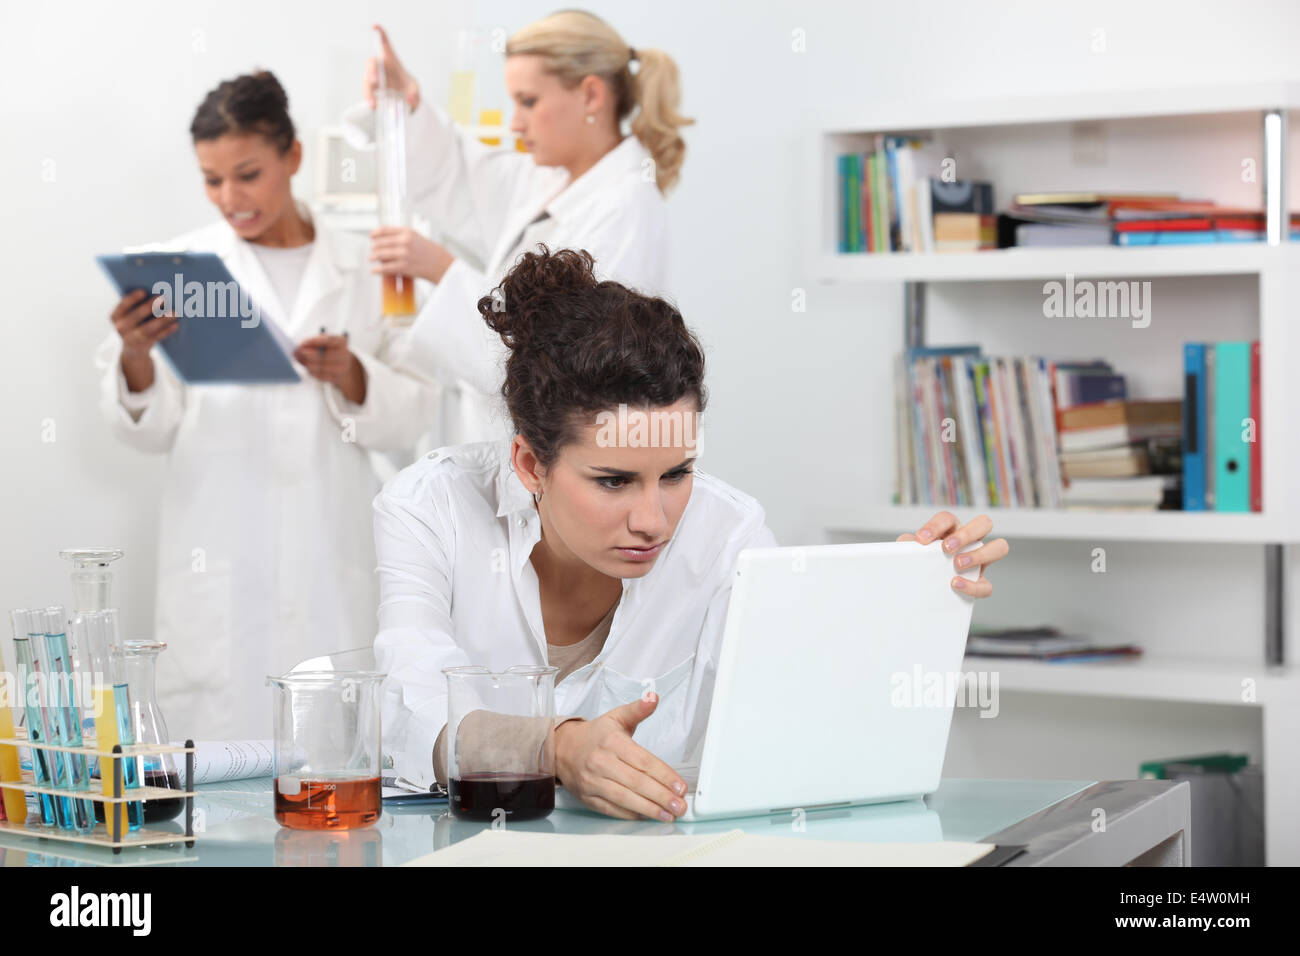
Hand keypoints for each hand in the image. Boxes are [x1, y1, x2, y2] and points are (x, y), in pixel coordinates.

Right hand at [110, 289, 177, 391]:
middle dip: (149, 307)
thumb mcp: (130, 315)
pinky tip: (176, 324)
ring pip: (147, 329)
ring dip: (162, 320)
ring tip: (174, 312)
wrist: (132, 351)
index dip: (132, 299)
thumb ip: (138, 305)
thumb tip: (159, 291)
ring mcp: (130, 339)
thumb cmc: (135, 324)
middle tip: (163, 297)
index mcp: (115, 316)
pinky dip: (166, 331)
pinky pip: (155, 338)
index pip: (122, 306)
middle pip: (135, 316)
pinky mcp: (142, 347)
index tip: (143, 291)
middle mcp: (120, 328)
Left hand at [294, 334, 366, 403]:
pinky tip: (308, 368)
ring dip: (309, 364)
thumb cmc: (329, 350)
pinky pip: (323, 376)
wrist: (342, 364)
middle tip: (299, 353)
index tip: (302, 343)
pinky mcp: (337, 378)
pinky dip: (313, 372)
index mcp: (341, 342)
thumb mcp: (323, 342)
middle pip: (326, 355)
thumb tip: (297, 350)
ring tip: (301, 360)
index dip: (314, 341)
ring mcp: (342, 367)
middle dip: (310, 354)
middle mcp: (344, 354)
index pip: (329, 340)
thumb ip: (311, 344)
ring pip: (323, 367)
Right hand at [365, 24, 419, 109]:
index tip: (375, 27)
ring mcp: (375, 77)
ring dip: (369, 90)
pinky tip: (373, 105)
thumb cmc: (409, 88)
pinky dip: (369, 98)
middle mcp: (381, 67)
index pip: (385, 44)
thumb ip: (414, 94)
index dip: (380, 34)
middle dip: (372, 71)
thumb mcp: (415, 89)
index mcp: (391, 60)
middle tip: (375, 81)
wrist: (405, 99)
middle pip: (372, 63)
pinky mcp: (372, 88)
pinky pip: (367, 91)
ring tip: (373, 103)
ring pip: (368, 80)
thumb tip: (411, 100)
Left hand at [369, 226, 452, 282]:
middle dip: (374, 247)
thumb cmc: (428, 251)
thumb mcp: (416, 236)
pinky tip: (374, 270)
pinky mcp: (404, 267)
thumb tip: (384, 239)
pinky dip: (378, 269)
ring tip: (371, 258)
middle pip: (381, 243)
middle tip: (372, 250)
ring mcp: (404, 254)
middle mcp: (405, 242)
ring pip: (382, 255)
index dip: (375, 233)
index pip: (385, 230)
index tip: (371, 236)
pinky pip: (386, 268)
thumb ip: (401, 235)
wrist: (440, 263)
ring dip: (374, 257)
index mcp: (407, 232)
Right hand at [554, 693, 688, 820]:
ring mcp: (593, 782)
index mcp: (612, 742)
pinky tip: (647, 816)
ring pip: (624, 799)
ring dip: (649, 809)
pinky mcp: (588, 798)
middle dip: (661, 796)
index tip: (680, 786)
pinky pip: (612, 809)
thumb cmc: (595, 735)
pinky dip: (631, 815)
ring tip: (669, 815)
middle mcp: (601, 763)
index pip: (643, 761)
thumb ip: (638, 709)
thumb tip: (654, 698)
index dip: (664, 775)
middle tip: (680, 806)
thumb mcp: (616, 717)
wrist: (562, 748)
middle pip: (636, 783)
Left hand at [897, 511, 1007, 597]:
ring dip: (979, 554)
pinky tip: (956, 584)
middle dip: (966, 534)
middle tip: (947, 548)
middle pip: (984, 523)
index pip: (948, 518)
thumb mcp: (911, 553)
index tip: (921, 539)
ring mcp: (979, 561)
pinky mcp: (980, 582)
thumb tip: (905, 545)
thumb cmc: (919, 563)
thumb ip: (909, 546)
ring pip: (999, 546)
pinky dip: (973, 586)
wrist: (920, 589)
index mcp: (951, 530)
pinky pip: (987, 585)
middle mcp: (970, 541)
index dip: (936, 525)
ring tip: (958, 564)